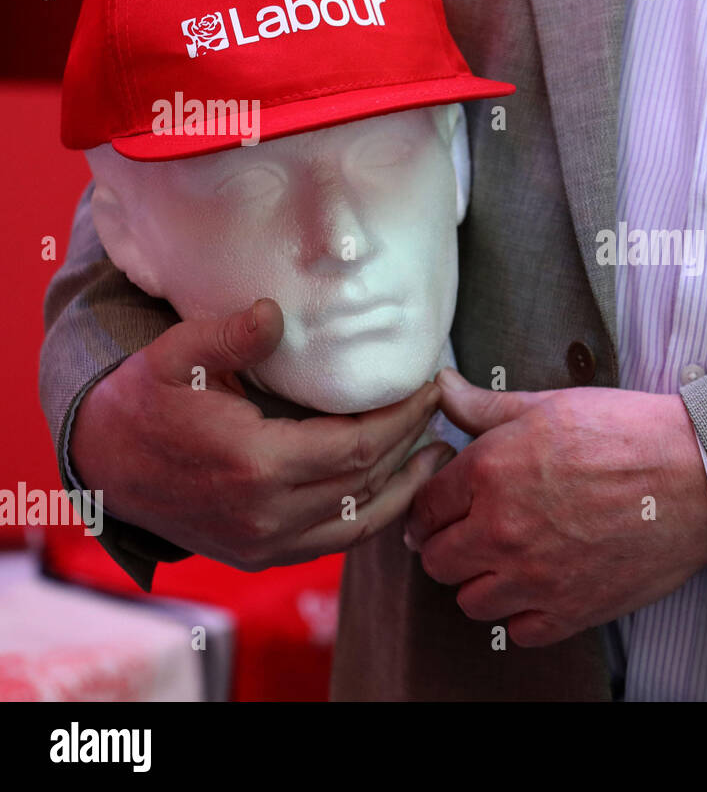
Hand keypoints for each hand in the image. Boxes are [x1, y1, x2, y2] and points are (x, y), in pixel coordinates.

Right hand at [70, 298, 449, 570]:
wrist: (101, 468)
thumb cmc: (142, 404)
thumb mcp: (174, 356)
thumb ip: (229, 335)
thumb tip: (275, 314)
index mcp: (253, 465)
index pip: (358, 445)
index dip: (403, 416)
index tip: (429, 385)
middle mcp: (266, 515)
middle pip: (368, 480)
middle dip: (411, 441)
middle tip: (440, 407)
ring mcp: (264, 544)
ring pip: (361, 522)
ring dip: (405, 487)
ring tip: (437, 452)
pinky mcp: (261, 557)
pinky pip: (336, 543)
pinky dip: (372, 516)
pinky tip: (394, 489)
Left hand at [403, 368, 706, 645]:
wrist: (697, 476)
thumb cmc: (631, 434)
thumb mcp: (551, 405)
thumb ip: (487, 408)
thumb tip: (443, 390)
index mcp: (490, 473)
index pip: (425, 508)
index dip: (433, 508)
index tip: (447, 510)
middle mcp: (501, 530)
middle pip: (437, 561)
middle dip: (450, 546)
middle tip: (476, 534)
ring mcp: (534, 577)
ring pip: (471, 602)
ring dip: (483, 583)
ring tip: (509, 561)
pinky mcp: (569, 611)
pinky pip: (518, 631)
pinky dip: (524, 614)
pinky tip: (543, 586)